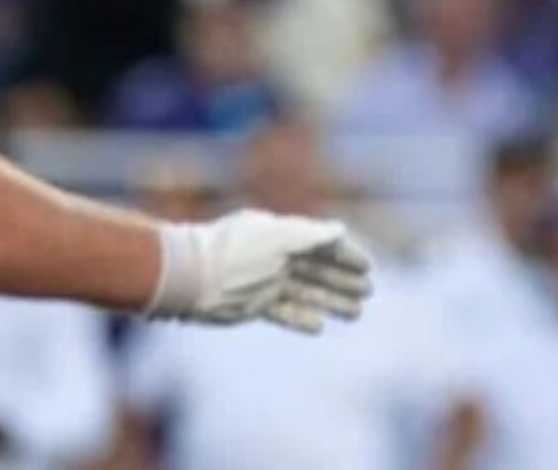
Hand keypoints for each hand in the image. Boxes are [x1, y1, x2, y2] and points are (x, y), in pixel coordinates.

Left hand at [149, 210, 372, 333]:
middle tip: (368, 292)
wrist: (189, 276)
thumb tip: (341, 231)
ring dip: (331, 301)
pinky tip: (320, 326)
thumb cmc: (234, 252)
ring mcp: (267, 282)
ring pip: (307, 292)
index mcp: (285, 236)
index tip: (367, 267)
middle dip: (344, 280)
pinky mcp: (253, 305)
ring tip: (355, 314)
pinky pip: (284, 312)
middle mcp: (278, 258)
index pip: (323, 244)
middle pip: (319, 270)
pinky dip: (302, 318)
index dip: (347, 255)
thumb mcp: (277, 239)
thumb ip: (311, 236)